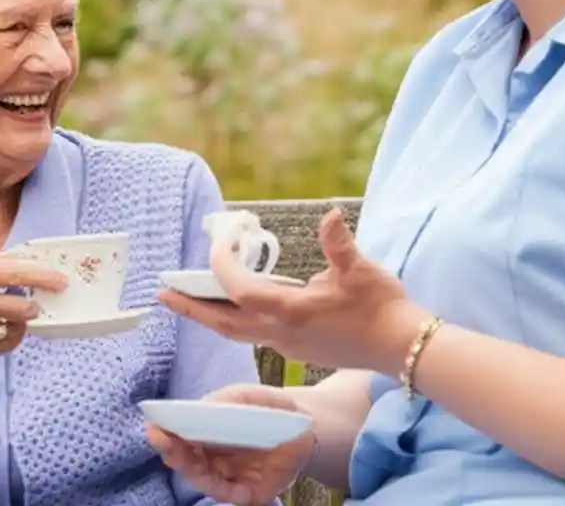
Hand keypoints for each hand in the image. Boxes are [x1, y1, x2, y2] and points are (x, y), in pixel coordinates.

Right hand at [0, 254, 66, 367]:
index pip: (11, 273)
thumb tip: (32, 260)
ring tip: (9, 315)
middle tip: (34, 304)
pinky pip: (6, 344)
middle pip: (18, 307)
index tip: (60, 280)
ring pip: (14, 327)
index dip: (39, 277)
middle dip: (32, 306)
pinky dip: (10, 336)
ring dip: (19, 321)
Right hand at [147, 385, 314, 505]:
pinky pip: (235, 497)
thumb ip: (229, 400)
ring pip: (205, 481)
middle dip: (175, 455)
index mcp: (204, 432)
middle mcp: (210, 457)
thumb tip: (204, 406)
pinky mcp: (248, 492)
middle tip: (166, 445)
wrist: (304, 428)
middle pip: (186, 461)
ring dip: (200, 477)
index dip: (164, 433)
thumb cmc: (270, 408)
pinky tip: (242, 493)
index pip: (177, 435)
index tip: (155, 428)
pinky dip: (234, 496)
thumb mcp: (251, 397)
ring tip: (204, 473)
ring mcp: (227, 476)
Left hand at [159, 208, 422, 371]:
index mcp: (292, 312)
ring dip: (208, 315)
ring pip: (235, 332)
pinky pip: (252, 334)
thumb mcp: (361, 271)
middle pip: (222, 323)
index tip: (221, 240)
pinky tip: (233, 304)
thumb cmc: (382, 308)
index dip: (222, 265)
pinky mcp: (297, 348)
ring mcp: (288, 344)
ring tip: (185, 300)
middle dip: (190, 308)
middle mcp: (282, 333)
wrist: (402, 349)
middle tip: (162, 293)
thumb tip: (329, 215)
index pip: (240, 289)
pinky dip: (233, 319)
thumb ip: (338, 244)